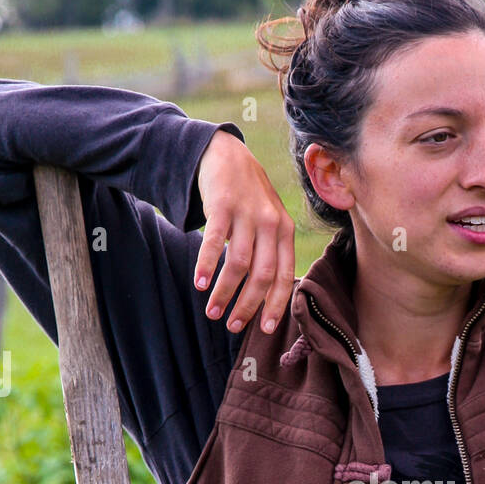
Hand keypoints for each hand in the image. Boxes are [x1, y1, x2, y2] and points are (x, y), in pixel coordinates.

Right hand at [194, 129, 295, 333]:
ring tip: (212, 312)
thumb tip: (265, 298)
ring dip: (224, 292)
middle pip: (262, 276)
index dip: (274, 306)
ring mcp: (247, 213)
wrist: (227, 154)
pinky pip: (214, 242)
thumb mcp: (268, 221)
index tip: (264, 329)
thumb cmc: (248, 198)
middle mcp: (271, 224)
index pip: (284, 276)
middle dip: (247, 306)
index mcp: (285, 232)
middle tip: (232, 326)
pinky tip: (199, 284)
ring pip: (238, 264)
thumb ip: (269, 253)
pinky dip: (206, 265)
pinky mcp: (222, 205)